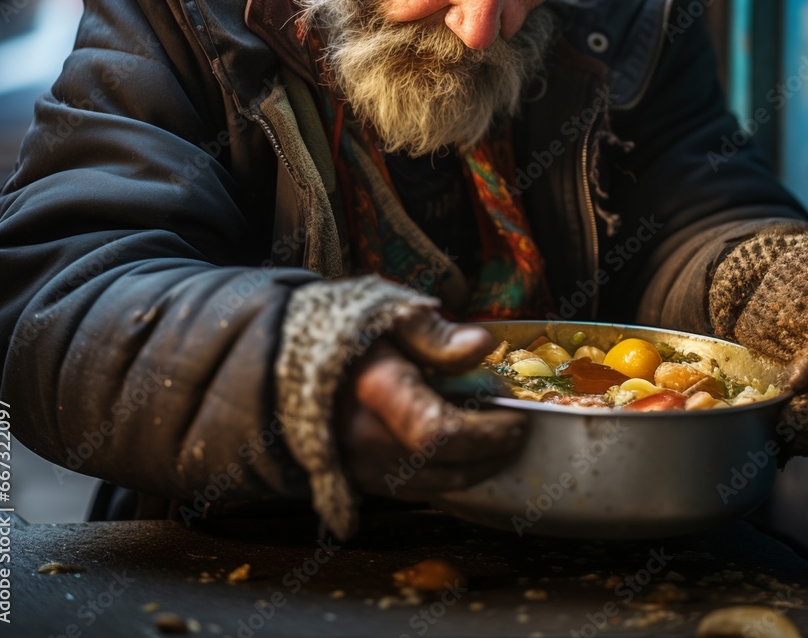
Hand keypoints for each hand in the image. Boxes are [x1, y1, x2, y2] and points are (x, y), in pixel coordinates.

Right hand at [337, 307, 526, 497]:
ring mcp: (359, 465)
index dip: (488, 433)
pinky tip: (466, 453)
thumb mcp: (393, 316)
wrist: (291, 360)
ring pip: (434, 486)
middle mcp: (365, 438)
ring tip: (499, 439)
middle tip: (516, 427)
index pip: (441, 432)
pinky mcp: (359, 480)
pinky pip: (416, 490)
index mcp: (375, 390)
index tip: (517, 417)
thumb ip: (437, 335)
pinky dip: (448, 476)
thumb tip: (482, 346)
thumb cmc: (350, 334)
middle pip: (445, 465)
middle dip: (492, 451)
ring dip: (476, 468)